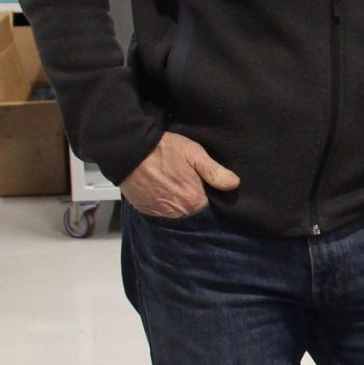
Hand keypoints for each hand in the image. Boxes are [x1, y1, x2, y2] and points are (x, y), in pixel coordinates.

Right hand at [121, 133, 239, 218]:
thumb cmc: (163, 149)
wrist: (129, 151)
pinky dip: (164, 205)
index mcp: (193, 200)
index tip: (210, 192)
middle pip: (194, 215)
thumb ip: (214, 171)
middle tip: (191, 188)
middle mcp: (177, 213)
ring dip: (179, 206)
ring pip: (177, 215)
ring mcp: (160, 213)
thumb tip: (234, 184)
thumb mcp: (193, 153)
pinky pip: (160, 213)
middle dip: (195, 204)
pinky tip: (163, 192)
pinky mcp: (146, 210)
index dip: (212, 201)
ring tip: (176, 189)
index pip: (211, 210)